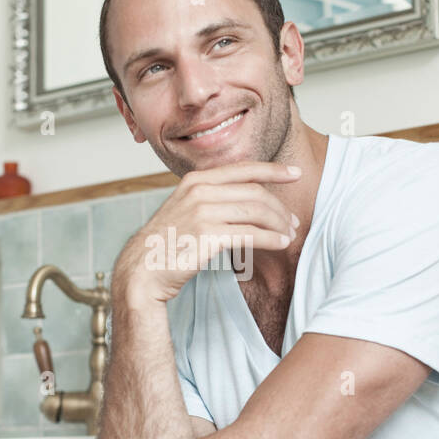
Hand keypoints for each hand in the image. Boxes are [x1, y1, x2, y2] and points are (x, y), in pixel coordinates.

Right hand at [115, 160, 300, 304]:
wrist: (143, 269)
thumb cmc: (167, 243)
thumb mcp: (185, 208)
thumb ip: (211, 197)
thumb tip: (246, 197)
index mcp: (196, 180)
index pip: (243, 169)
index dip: (273, 170)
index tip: (295, 174)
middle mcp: (200, 191)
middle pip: (255, 192)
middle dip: (280, 206)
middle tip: (293, 221)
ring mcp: (203, 212)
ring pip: (256, 212)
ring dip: (279, 223)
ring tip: (290, 234)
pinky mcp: (208, 236)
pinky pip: (250, 234)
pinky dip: (271, 239)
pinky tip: (280, 244)